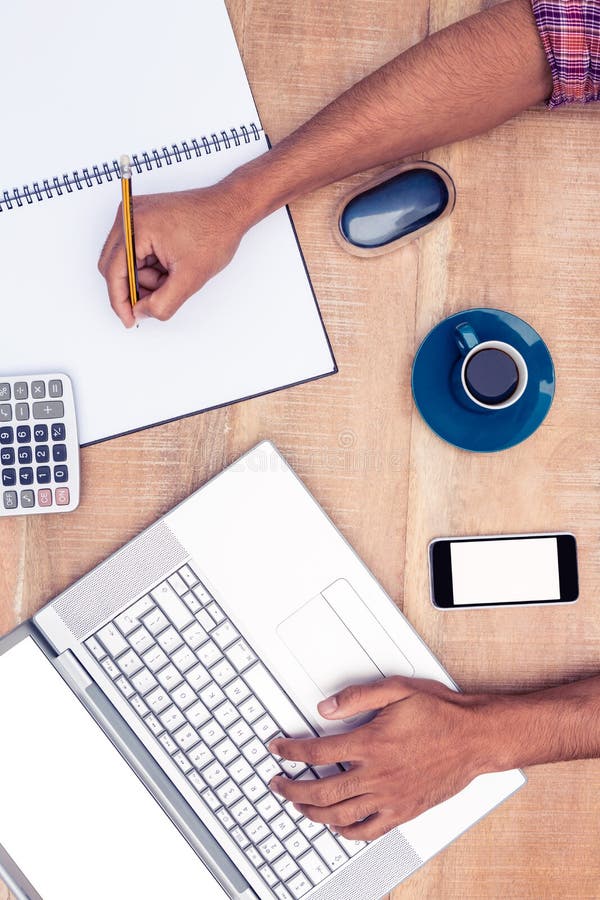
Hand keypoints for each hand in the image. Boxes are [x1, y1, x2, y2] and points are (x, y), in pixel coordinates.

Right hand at [98, 180, 254, 326]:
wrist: (230, 210)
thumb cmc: (215, 232)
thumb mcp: (190, 278)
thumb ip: (162, 303)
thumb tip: (141, 312)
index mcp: (135, 225)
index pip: (113, 272)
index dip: (120, 301)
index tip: (128, 320)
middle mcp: (129, 215)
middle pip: (115, 267)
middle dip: (139, 286)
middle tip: (164, 292)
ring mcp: (134, 214)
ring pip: (127, 262)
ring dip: (148, 276)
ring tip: (175, 271)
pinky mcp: (143, 218)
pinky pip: (136, 251)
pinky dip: (151, 265)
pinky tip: (172, 263)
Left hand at [268, 677, 500, 840]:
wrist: (475, 737)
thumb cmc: (440, 713)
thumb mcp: (397, 690)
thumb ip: (357, 697)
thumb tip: (325, 707)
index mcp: (372, 743)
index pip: (318, 752)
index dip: (291, 751)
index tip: (278, 749)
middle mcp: (378, 774)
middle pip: (321, 790)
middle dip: (291, 788)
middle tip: (277, 784)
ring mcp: (390, 797)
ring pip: (340, 814)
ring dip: (311, 812)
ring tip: (297, 805)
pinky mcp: (404, 811)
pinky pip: (368, 830)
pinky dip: (346, 832)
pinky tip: (336, 826)